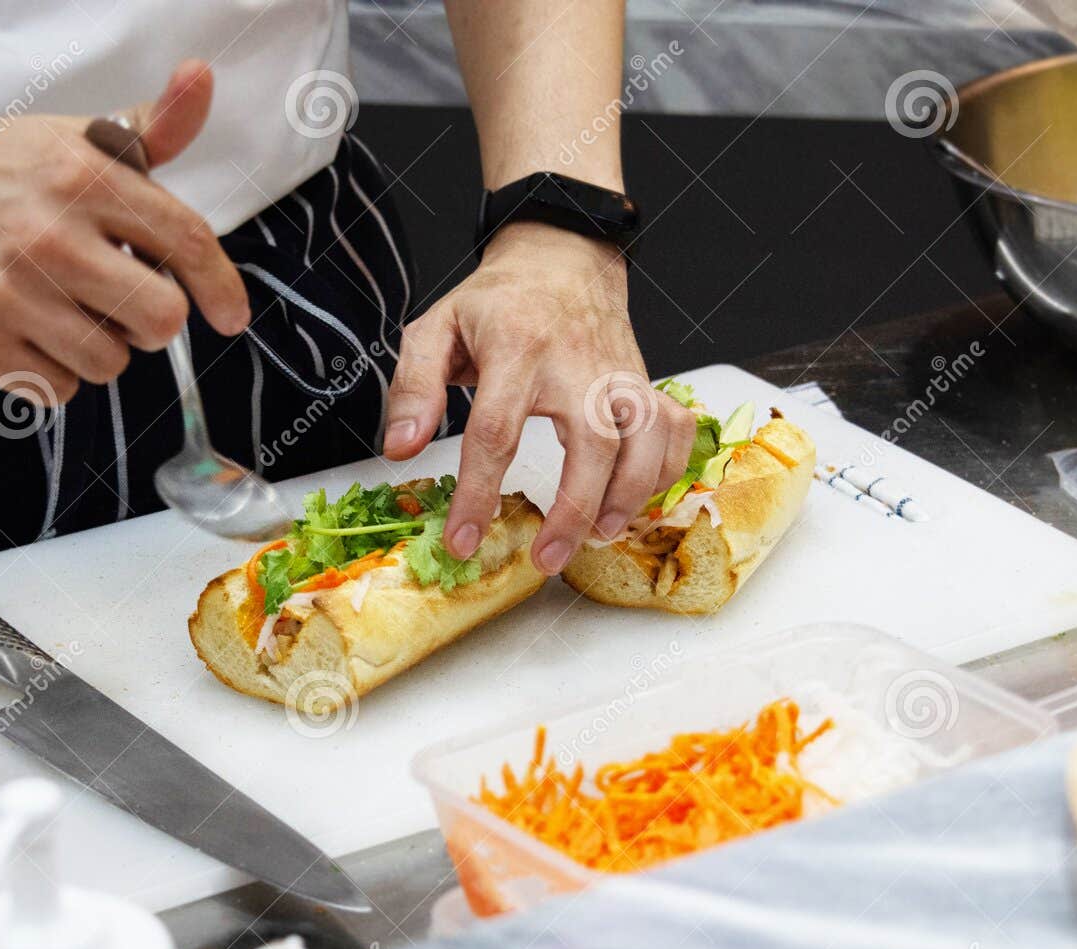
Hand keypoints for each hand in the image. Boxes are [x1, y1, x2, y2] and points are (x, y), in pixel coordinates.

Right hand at [0, 60, 248, 401]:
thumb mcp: (69, 139)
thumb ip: (149, 127)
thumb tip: (202, 78)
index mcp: (81, 176)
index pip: (185, 241)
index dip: (220, 286)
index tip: (230, 315)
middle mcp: (47, 235)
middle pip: (159, 319)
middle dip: (152, 320)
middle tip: (121, 301)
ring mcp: (8, 293)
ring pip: (111, 363)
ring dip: (100, 347)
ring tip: (61, 308)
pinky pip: (61, 388)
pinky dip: (53, 369)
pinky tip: (24, 328)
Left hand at [383, 223, 695, 573]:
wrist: (561, 260)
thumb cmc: (497, 303)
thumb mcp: (436, 329)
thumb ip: (413, 387)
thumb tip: (401, 448)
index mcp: (516, 349)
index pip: (496, 432)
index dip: (478, 495)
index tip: (462, 541)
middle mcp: (577, 363)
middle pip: (591, 444)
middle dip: (573, 511)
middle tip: (547, 559)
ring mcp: (620, 373)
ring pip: (645, 440)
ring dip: (628, 497)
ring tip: (598, 537)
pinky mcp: (647, 382)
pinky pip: (675, 430)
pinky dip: (667, 471)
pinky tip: (635, 500)